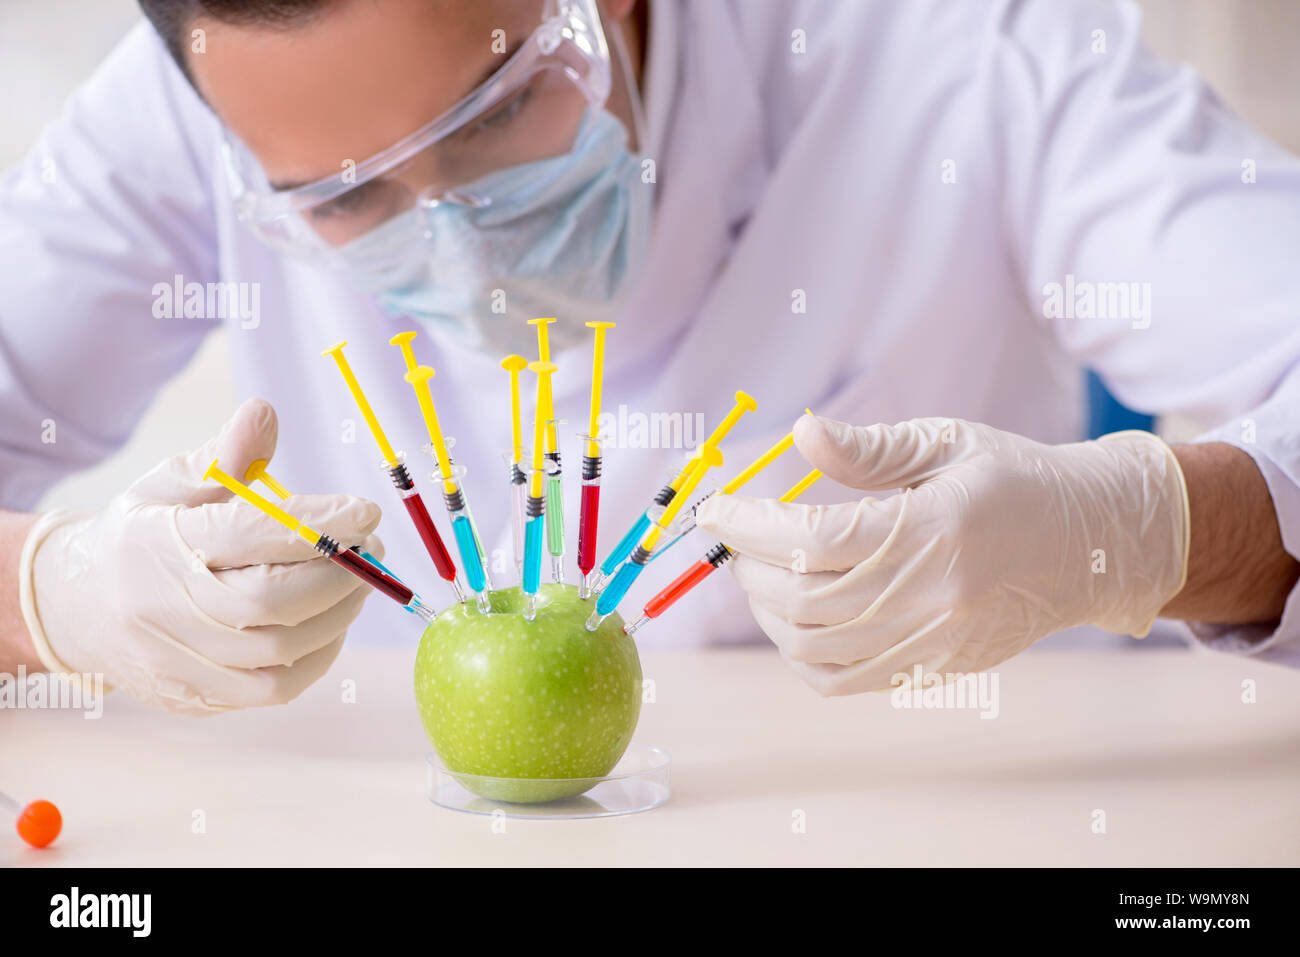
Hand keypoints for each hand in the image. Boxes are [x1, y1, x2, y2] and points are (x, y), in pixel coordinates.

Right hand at [18, 399, 381, 713]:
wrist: (76, 607)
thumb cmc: (141, 534)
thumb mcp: (169, 482)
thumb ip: (223, 455)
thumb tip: (265, 413)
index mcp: (159, 543)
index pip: (250, 534)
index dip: (318, 525)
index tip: (366, 512)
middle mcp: (165, 608)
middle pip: (272, 600)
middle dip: (339, 573)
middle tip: (372, 548)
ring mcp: (178, 661)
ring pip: (280, 649)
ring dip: (337, 614)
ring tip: (359, 580)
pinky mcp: (195, 698)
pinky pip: (273, 689)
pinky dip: (317, 656)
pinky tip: (331, 623)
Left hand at [695, 414, 1188, 694]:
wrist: (1093, 545)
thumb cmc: (1016, 479)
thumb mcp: (949, 443)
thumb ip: (871, 448)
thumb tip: (801, 433)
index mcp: (935, 529)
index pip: (814, 541)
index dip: (751, 527)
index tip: (716, 509)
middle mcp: (933, 597)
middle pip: (803, 601)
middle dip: (750, 568)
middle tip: (737, 539)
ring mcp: (934, 643)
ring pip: (814, 648)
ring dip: (767, 612)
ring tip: (762, 574)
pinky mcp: (935, 670)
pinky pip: (843, 681)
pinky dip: (800, 655)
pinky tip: (795, 617)